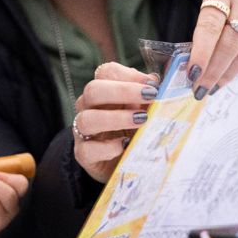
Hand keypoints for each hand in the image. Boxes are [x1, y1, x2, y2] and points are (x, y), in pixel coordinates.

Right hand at [72, 61, 159, 183]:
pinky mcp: (83, 154)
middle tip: (150, 96)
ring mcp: (83, 131)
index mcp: (103, 92)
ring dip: (116, 118)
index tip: (151, 84)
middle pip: (93, 90)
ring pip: (87, 119)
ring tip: (141, 120)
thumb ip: (148, 98)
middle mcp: (88, 108)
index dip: (127, 74)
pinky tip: (125, 145)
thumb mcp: (143, 111)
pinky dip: (108, 148)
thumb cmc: (134, 131)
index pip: (105, 72)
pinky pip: (88, 149)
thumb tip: (155, 83)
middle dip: (123, 91)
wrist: (123, 164)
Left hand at [186, 0, 237, 98]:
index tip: (193, 74)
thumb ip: (209, 27)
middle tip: (201, 88)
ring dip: (229, 73)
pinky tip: (235, 71)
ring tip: (214, 85)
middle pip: (230, 43)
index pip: (210, 26)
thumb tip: (197, 66)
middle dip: (213, 70)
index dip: (201, 53)